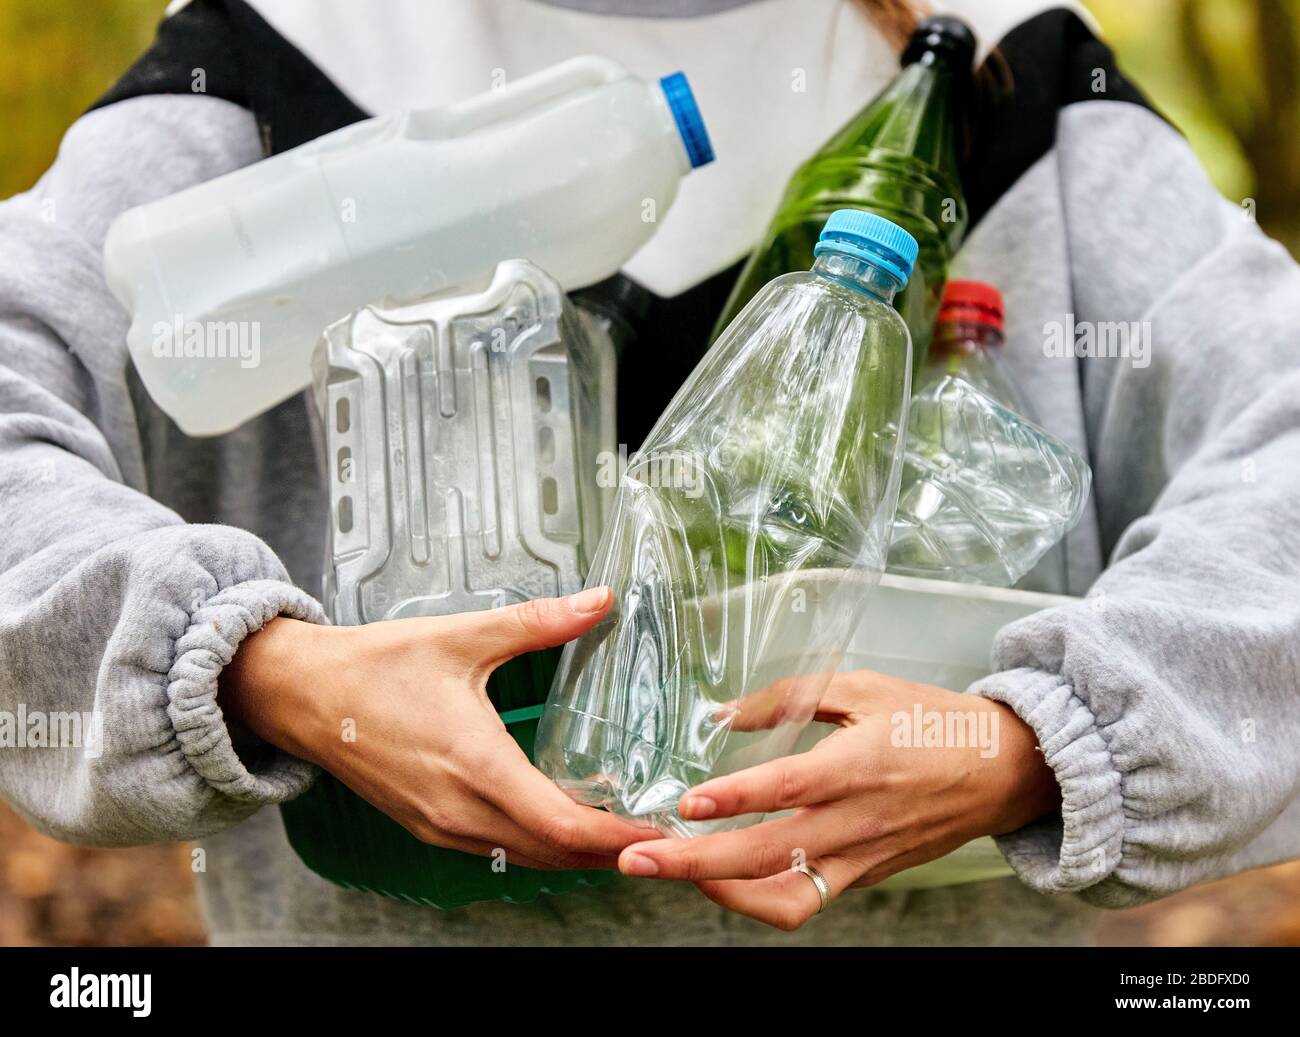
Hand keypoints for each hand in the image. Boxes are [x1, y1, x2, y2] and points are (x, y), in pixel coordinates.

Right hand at [220, 586, 648, 870]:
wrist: (300, 695)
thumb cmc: (376, 666)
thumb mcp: (463, 636)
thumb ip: (539, 621)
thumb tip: (601, 599)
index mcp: (476, 765)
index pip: (564, 824)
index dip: (620, 835)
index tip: (664, 832)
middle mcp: (460, 811)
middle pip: (556, 854)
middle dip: (614, 852)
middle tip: (665, 837)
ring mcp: (442, 827)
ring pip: (529, 858)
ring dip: (580, 854)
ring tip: (629, 834)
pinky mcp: (429, 827)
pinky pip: (500, 850)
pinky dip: (543, 846)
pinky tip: (567, 824)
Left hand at [615, 670, 1059, 928]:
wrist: (1002, 771)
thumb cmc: (930, 721)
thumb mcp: (864, 687)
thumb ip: (790, 696)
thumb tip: (722, 711)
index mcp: (857, 765)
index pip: (786, 788)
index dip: (734, 798)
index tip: (684, 803)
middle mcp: (855, 820)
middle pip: (767, 854)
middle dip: (694, 863)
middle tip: (637, 858)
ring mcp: (860, 857)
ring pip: (784, 896)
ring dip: (721, 892)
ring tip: (672, 870)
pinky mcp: (863, 876)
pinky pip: (805, 901)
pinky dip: (758, 898)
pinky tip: (720, 879)